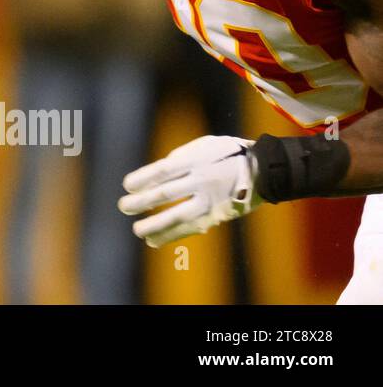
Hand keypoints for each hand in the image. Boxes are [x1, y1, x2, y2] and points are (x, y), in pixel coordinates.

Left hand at [118, 135, 262, 247]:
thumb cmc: (227, 154)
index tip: (126, 185)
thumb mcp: (204, 146)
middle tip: (123, 206)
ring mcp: (210, 200)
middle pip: (166, 193)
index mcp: (196, 160)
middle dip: (142, 202)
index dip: (142, 178)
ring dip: (155, 225)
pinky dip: (171, 235)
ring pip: (179, 215)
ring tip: (137, 230)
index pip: (163, 170)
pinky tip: (153, 240)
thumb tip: (155, 175)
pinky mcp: (217, 215)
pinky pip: (191, 227)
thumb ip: (180, 157)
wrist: (264, 170)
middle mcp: (201, 180)